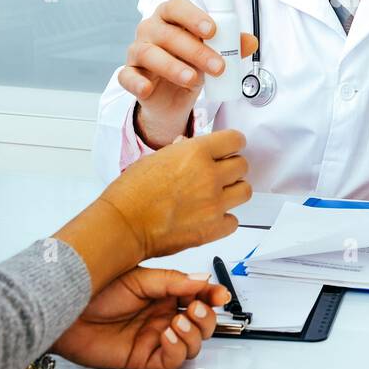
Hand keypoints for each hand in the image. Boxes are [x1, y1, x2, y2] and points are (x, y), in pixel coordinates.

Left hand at [51, 267, 230, 368]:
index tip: (220, 294)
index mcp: (163, 293)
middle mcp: (162, 315)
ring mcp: (155, 337)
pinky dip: (177, 349)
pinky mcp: (144, 357)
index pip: (197, 296)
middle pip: (201, 322)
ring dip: (194, 333)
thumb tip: (201, 280)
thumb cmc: (94, 291)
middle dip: (205, 316)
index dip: (212, 296)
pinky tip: (168, 335)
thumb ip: (172, 281)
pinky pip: (172, 359)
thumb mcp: (138, 278)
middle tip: (195, 308)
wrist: (67, 311)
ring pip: (192, 343)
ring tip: (179, 321)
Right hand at [100, 130, 250, 260]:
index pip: (235, 140)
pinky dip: (224, 220)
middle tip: (220, 174)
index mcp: (195, 152)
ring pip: (245, 191)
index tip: (230, 149)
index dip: (233, 145)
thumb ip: (181, 151)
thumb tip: (188, 146)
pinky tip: (210, 216)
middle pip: (243, 165)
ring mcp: (213, 203)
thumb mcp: (156, 158)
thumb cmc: (131, 193)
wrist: (123, 225)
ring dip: (233, 192)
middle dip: (232, 169)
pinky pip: (234, 220)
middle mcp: (209, 176)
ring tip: (218, 195)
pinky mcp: (213, 228)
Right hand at [118, 0, 258, 147]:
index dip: (194, 17)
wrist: (172, 96)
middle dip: (196, 50)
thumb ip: (231, 46)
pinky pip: (127, 76)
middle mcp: (151, 29)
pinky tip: (148, 89)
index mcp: (170, 17)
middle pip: (168, 34)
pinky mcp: (129, 73)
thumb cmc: (192, 64)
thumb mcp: (213, 55)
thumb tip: (251, 41)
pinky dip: (136, 82)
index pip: (177, 7)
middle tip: (218, 66)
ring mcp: (137, 51)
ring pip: (149, 54)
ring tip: (192, 80)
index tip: (213, 31)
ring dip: (172, 66)